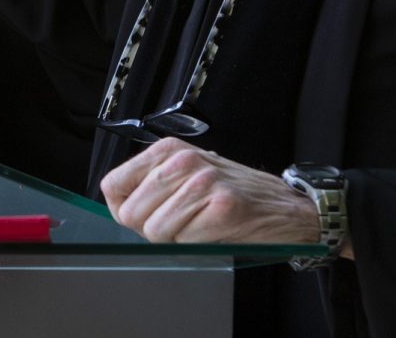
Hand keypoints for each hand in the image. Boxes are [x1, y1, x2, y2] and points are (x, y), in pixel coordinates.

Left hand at [101, 139, 333, 250]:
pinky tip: (213, 230)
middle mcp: (183, 160)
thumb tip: (117, 207)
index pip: (112, 184)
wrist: (283, 206)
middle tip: (178, 223)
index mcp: (167, 150)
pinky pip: (183, 241)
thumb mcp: (185, 175)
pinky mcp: (222, 207)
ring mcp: (203, 182)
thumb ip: (150, 186)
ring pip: (154, 230)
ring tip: (197, 225)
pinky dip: (195, 244)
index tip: (142, 215)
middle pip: (131, 213)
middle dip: (149, 228)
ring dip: (174, 238)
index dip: (123, 209)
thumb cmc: (231, 192)